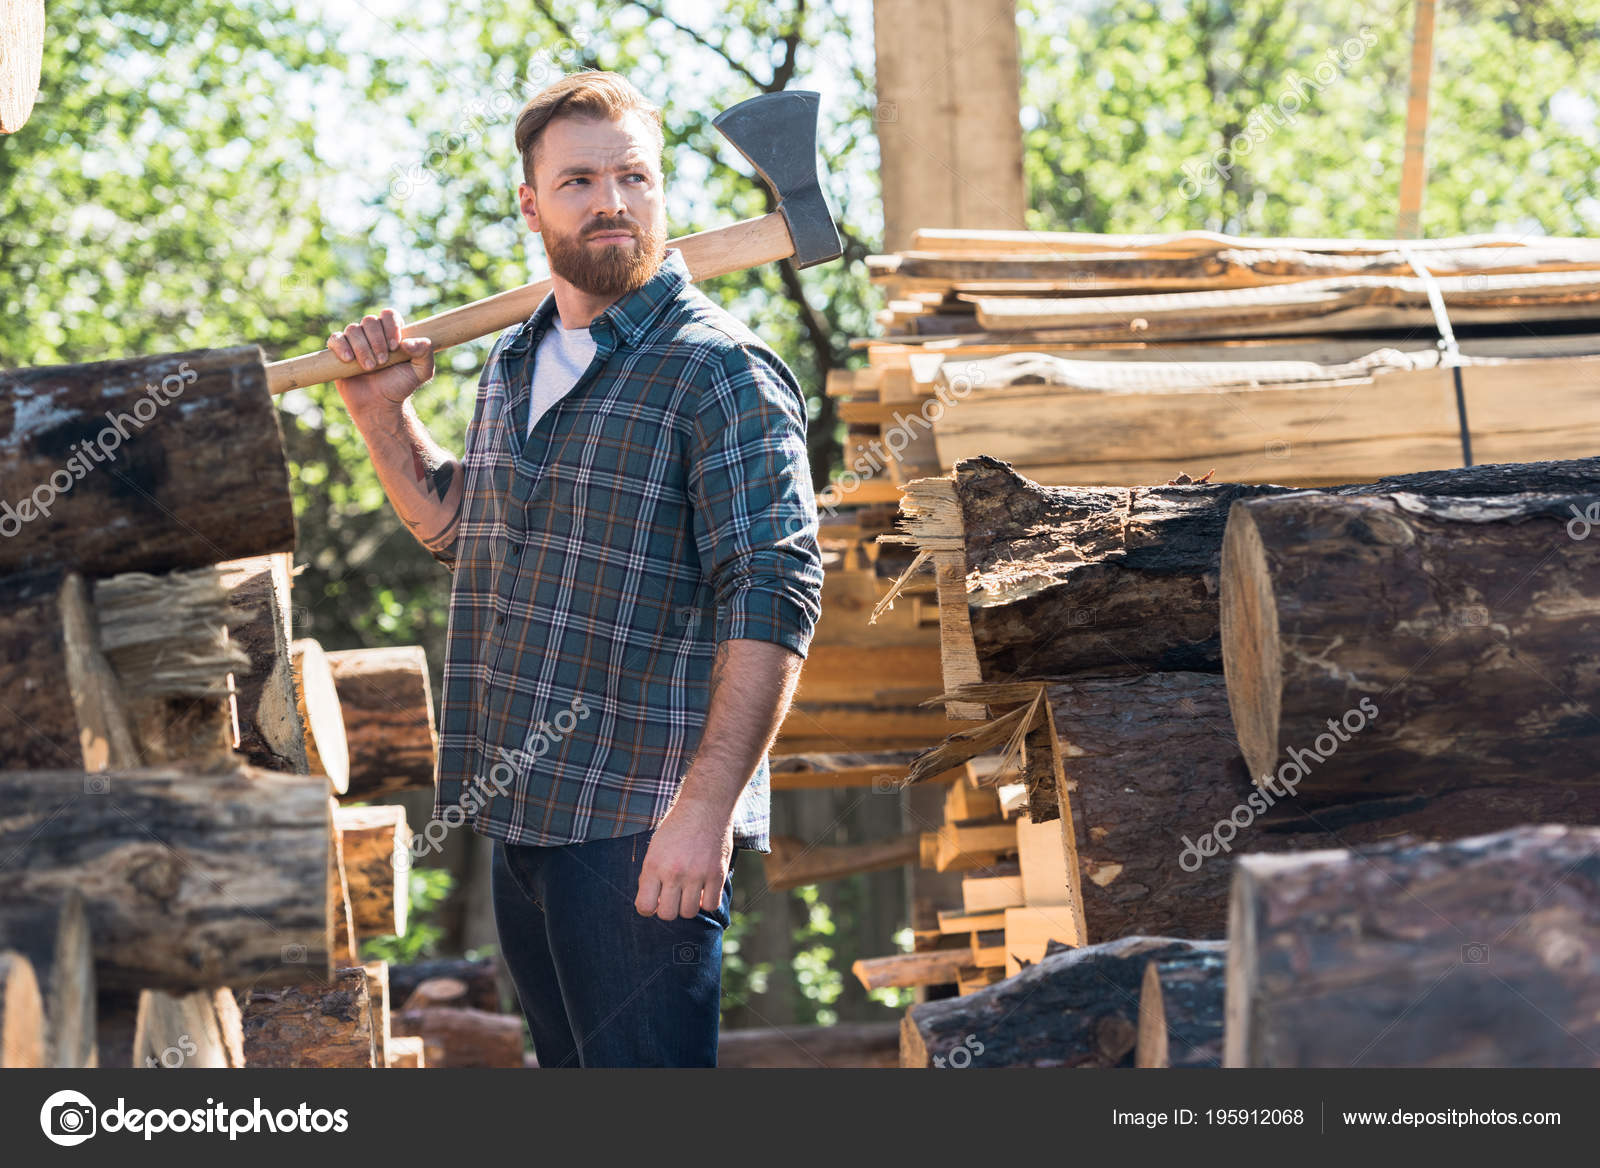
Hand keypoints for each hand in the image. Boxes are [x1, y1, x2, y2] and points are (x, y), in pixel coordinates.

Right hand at [328, 308, 433, 414]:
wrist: (380, 405)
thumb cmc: (400, 386)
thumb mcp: (422, 372)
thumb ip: (424, 353)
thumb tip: (408, 342)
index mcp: (391, 332)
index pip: (389, 314)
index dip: (391, 326)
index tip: (396, 347)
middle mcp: (372, 333)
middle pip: (369, 321)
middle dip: (377, 341)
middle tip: (383, 362)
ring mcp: (355, 342)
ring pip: (353, 329)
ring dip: (362, 348)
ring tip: (370, 367)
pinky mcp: (339, 352)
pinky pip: (335, 339)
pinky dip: (341, 346)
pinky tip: (348, 359)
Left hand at [635, 799, 733, 920]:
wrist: (705, 806)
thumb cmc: (677, 827)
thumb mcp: (655, 848)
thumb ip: (651, 876)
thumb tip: (651, 905)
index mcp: (654, 865)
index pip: (644, 907)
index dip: (648, 908)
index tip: (655, 900)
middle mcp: (674, 872)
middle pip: (668, 914)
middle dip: (669, 908)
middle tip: (673, 895)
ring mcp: (697, 874)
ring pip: (689, 912)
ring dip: (688, 905)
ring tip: (689, 890)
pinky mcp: (717, 873)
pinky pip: (711, 905)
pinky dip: (707, 901)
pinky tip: (704, 888)